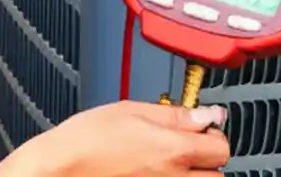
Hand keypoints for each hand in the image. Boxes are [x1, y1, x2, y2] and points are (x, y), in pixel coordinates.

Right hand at [0, 101, 229, 176]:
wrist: (58, 170)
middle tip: (182, 144)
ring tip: (166, 160)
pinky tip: (151, 171)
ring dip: (193, 173)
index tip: (198, 126)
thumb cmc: (84, 141)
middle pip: (218, 173)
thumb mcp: (129, 110)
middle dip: (205, 157)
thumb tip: (207, 114)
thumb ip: (174, 114)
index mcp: (172, 151)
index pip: (222, 147)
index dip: (211, 132)